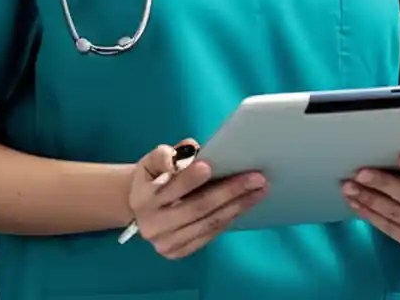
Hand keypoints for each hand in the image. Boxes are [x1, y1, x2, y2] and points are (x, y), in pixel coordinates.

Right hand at [128, 139, 267, 259]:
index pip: (170, 188)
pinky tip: (245, 205)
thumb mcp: (152, 162)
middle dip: (228, 192)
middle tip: (256, 178)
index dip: (189, 179)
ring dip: (237, 207)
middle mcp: (152, 224)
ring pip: (207, 224)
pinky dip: (229, 219)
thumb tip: (191, 147)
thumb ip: (167, 154)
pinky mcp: (176, 252)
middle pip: (196, 208)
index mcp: (143, 197)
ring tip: (259, 191)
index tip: (209, 166)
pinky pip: (208, 235)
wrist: (140, 210)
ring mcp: (165, 242)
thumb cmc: (153, 178)